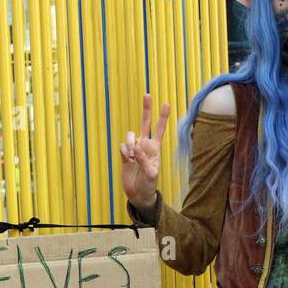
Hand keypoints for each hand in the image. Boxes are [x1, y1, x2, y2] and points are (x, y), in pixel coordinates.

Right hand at [120, 93, 170, 212]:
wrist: (138, 194)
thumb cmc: (149, 185)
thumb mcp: (151, 174)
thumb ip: (144, 160)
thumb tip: (136, 147)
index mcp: (155, 148)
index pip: (159, 130)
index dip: (162, 117)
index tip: (166, 103)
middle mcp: (144, 145)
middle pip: (145, 123)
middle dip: (146, 109)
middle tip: (147, 94)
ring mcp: (134, 149)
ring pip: (129, 136)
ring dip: (130, 143)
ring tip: (132, 156)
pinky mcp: (125, 154)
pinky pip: (122, 147)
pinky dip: (124, 152)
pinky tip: (128, 161)